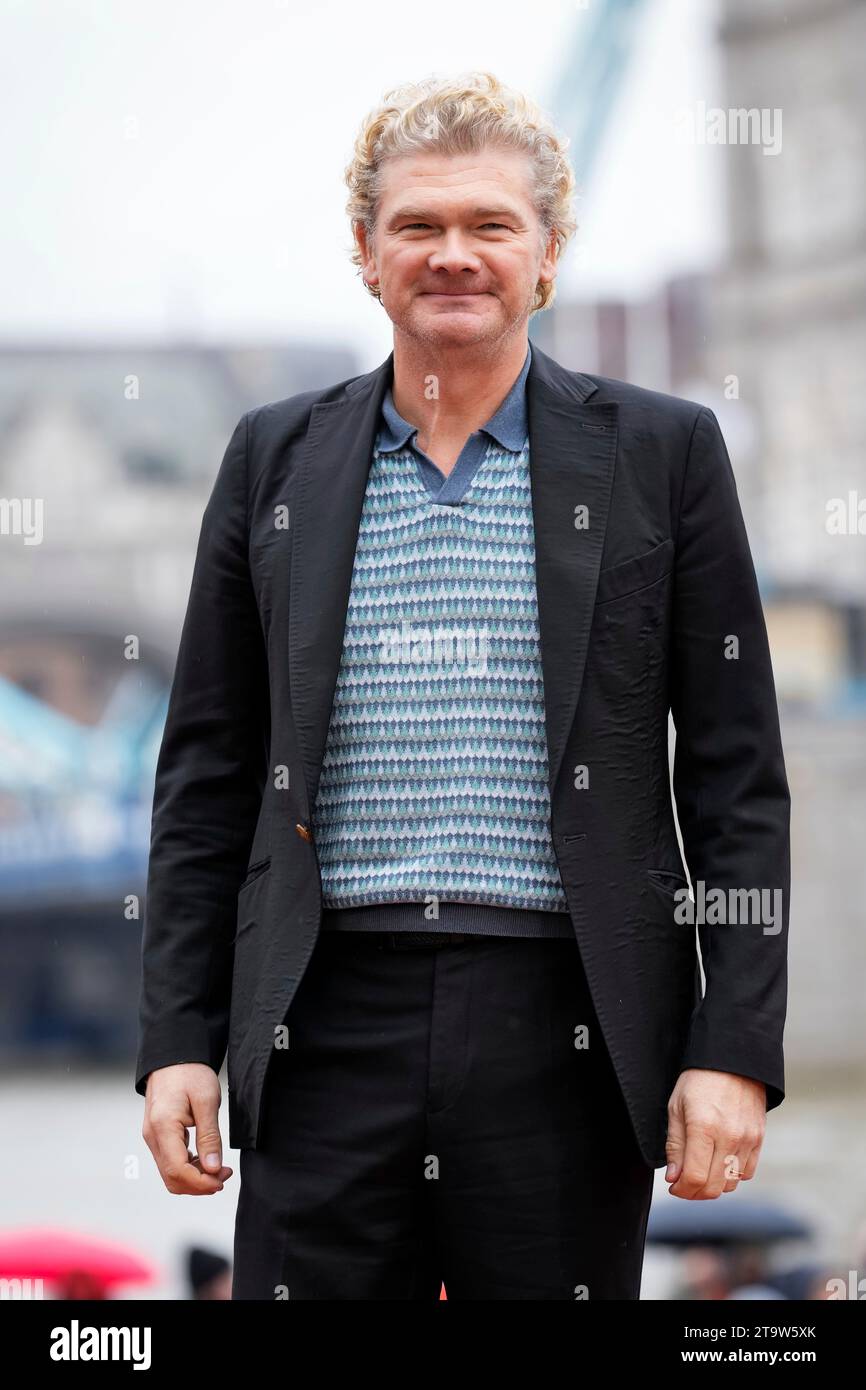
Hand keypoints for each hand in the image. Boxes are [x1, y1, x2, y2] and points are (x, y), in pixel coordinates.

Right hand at [142, 1063, 233, 1194]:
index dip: (200, 1183)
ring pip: (170, 1173)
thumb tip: (213, 1169)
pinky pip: (171, 1162)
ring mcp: (153, 1137)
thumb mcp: (207, 1101)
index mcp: (163, 1126)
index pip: (177, 1170)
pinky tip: (207, 1162)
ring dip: (194, 1179)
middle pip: (171, 1178)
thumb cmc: (190, 1073)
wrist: (173, 1057)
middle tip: (224, 1175)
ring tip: (219, 1169)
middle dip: (199, 1185)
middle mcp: (152, 1136)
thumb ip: (209, 1136)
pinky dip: (189, 1169)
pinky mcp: (158, 1136)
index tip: (222, 1180)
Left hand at [664, 1068, 765, 1199]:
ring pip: (731, 1184)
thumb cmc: (699, 1080)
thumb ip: (675, 1145)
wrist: (733, 1059)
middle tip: (683, 1184)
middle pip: (713, 1188)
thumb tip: (674, 1178)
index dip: (681, 1190)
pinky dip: (732, 1175)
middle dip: (694, 1192)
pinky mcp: (759, 1139)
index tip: (674, 1186)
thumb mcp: (676, 1107)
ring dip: (713, 1185)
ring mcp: (747, 1140)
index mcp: (703, 1127)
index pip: (694, 1178)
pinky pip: (747, 1173)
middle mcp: (729, 1137)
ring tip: (701, 1170)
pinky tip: (719, 1162)